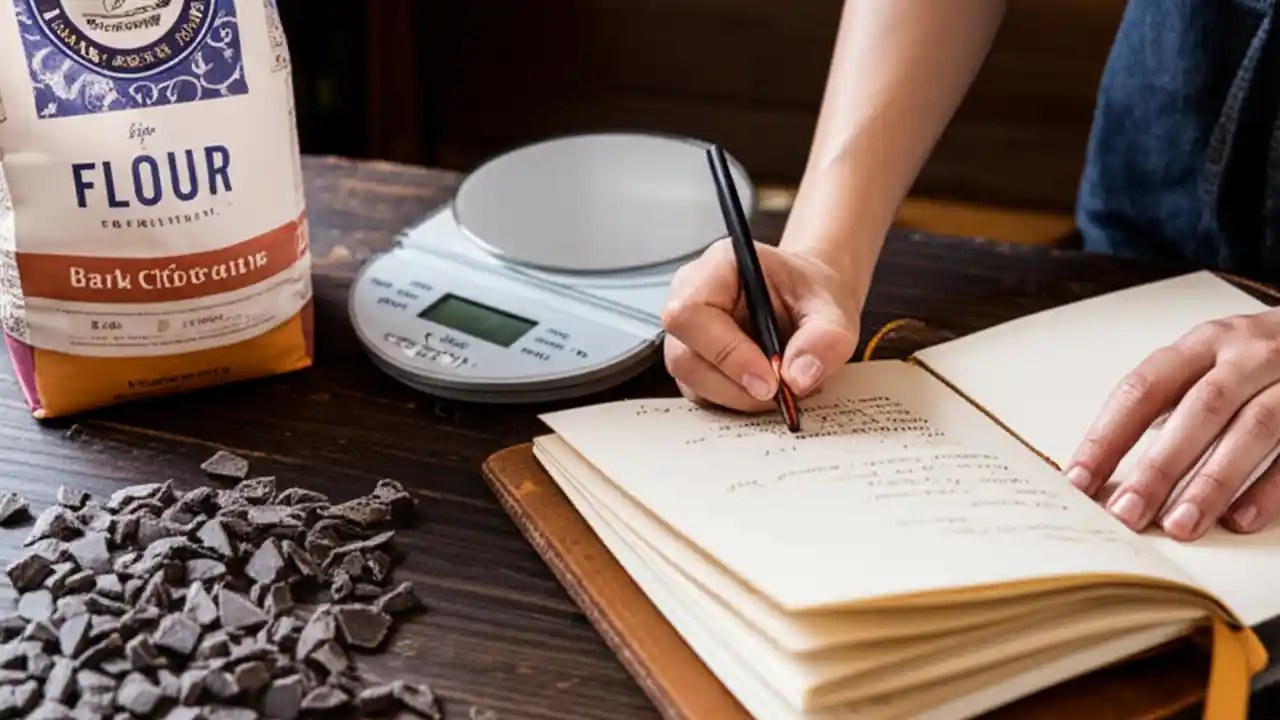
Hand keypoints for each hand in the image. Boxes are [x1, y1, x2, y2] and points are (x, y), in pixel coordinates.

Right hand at [660, 239, 861, 411]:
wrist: (810, 303)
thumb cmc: (812, 295)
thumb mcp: (833, 309)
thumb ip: (825, 338)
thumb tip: (798, 378)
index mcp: (717, 267)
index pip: (691, 313)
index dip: (726, 353)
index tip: (770, 381)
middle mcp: (689, 297)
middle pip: (683, 355)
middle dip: (733, 385)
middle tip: (778, 393)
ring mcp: (687, 334)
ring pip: (689, 380)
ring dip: (735, 397)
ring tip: (778, 390)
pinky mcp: (694, 362)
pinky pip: (701, 393)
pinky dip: (734, 402)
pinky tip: (764, 390)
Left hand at [1066, 309, 1279, 540]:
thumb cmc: (1258, 361)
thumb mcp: (1210, 364)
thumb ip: (1167, 406)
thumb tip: (1106, 468)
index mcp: (1203, 344)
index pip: (1144, 388)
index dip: (1108, 436)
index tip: (1078, 481)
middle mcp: (1248, 356)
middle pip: (1199, 409)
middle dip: (1159, 465)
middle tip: (1127, 513)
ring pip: (1253, 428)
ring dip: (1212, 482)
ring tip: (1180, 525)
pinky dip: (1269, 489)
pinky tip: (1240, 519)